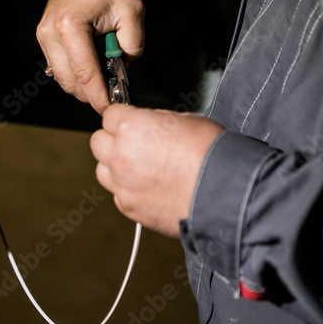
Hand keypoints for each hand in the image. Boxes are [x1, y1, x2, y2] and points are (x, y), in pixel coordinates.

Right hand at [37, 0, 143, 113]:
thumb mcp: (132, 12)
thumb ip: (131, 46)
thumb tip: (121, 71)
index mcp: (71, 25)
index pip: (85, 74)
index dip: (98, 96)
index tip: (110, 109)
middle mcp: (50, 32)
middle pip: (69, 81)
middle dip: (90, 93)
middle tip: (111, 94)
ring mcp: (43, 35)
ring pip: (61, 77)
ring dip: (82, 84)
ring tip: (103, 77)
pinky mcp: (43, 36)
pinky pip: (57, 66)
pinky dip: (74, 73)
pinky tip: (91, 67)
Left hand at [90, 105, 223, 237]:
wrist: (224, 194)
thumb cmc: (211, 154)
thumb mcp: (186, 119)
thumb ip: (156, 120)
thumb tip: (148, 122)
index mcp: (131, 128)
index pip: (110, 115)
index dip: (123, 117)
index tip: (131, 121)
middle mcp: (120, 156)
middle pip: (98, 142)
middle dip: (113, 139)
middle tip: (135, 142)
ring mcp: (122, 185)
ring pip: (103, 170)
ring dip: (116, 165)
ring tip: (141, 167)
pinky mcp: (129, 208)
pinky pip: (118, 194)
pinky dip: (128, 189)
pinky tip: (150, 187)